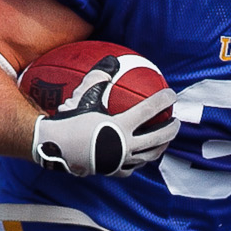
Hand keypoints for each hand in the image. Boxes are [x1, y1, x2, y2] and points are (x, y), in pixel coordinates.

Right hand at [30, 89, 179, 176]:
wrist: (53, 147)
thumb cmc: (69, 120)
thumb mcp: (84, 95)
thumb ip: (99, 76)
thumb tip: (112, 59)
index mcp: (120, 126)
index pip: (149, 111)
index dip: (163, 101)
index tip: (171, 94)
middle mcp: (124, 145)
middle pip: (157, 138)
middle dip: (171, 129)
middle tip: (176, 121)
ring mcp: (120, 161)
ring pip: (148, 156)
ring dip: (160, 147)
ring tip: (165, 141)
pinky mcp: (112, 171)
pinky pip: (131, 168)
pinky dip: (139, 162)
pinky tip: (140, 158)